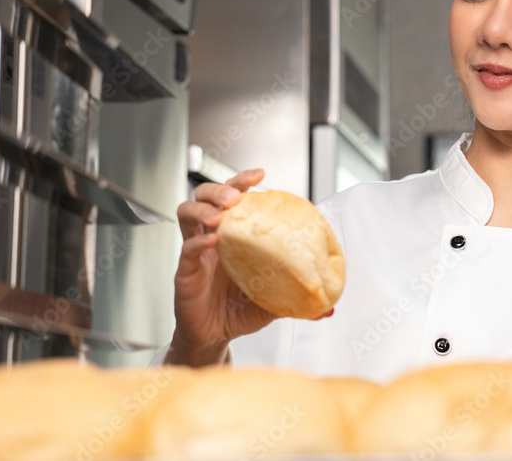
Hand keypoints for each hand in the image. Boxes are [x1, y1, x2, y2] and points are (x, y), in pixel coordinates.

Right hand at [168, 169, 275, 365]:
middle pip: (205, 196)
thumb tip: (326, 306)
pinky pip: (187, 248)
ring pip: (187, 213)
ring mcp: (196, 251)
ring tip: (220, 215)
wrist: (214, 336)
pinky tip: (211, 240)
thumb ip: (293, 295)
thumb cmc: (238, 311)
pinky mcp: (184, 271)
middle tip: (235, 196)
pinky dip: (197, 241)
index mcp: (233, 236)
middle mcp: (211, 237)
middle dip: (219, 188)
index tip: (259, 174)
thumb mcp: (271, 300)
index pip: (233, 197)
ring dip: (203, 208)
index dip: (242, 181)